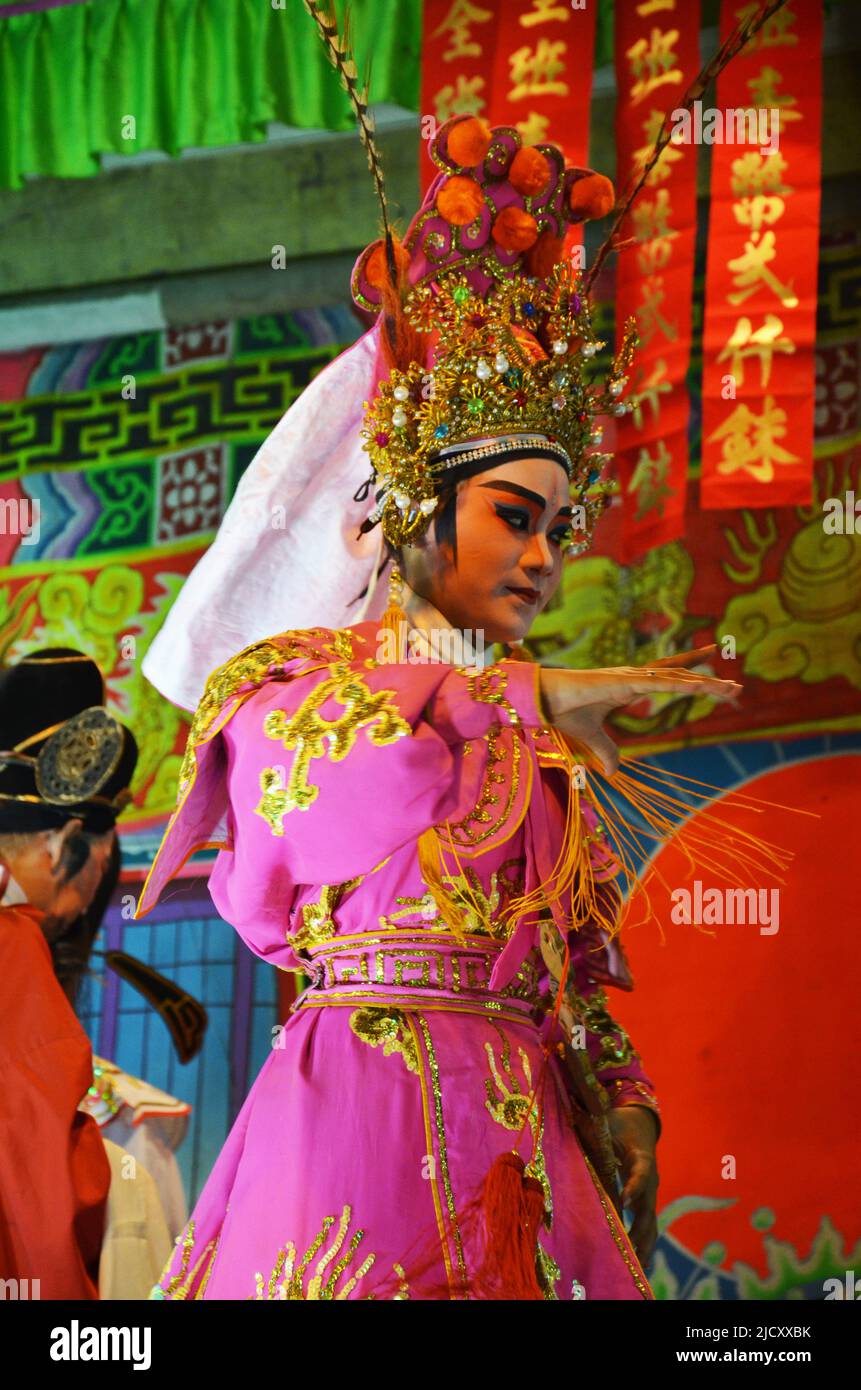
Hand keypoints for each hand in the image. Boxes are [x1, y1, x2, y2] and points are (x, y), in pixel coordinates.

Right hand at [538, 645, 738, 774]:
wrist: (544, 699)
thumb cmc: (565, 710)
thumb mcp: (592, 737)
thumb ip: (606, 751)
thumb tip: (613, 772)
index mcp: (630, 686)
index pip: (669, 678)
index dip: (693, 675)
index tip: (717, 678)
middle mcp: (635, 677)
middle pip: (680, 676)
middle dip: (709, 682)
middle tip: (738, 687)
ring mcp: (631, 678)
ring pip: (676, 678)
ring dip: (705, 684)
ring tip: (732, 688)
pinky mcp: (623, 682)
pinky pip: (658, 683)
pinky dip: (680, 684)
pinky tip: (699, 687)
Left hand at [608, 1105, 659, 1267]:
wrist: (640, 1127)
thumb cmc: (619, 1124)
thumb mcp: (608, 1121)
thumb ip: (594, 1125)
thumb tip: (572, 1119)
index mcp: (642, 1157)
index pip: (641, 1173)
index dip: (633, 1187)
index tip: (623, 1202)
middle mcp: (650, 1180)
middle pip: (648, 1207)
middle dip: (640, 1229)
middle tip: (629, 1248)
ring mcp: (649, 1193)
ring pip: (651, 1222)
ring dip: (644, 1243)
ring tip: (636, 1266)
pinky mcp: (645, 1202)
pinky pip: (647, 1225)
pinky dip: (643, 1243)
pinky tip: (637, 1263)